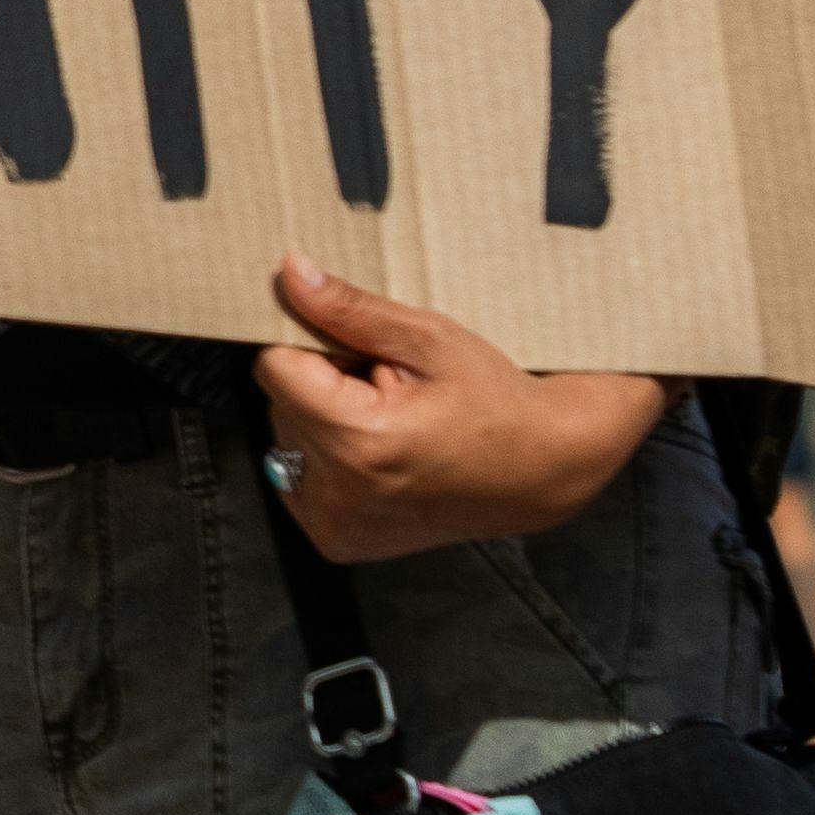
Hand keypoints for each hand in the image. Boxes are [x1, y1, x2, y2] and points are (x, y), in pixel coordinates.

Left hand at [254, 252, 667, 563]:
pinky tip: (377, 453)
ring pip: (286, 439)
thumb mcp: (428, 339)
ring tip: (387, 422)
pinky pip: (298, 478)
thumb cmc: (493, 398)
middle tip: (386, 389)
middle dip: (321, 386)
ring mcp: (337, 525)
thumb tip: (287, 273)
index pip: (274, 367)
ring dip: (322, 421)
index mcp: (356, 441)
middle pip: (281, 404)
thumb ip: (348, 310)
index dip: (313, 348)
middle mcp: (338, 494)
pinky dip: (327, 458)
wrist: (541, 470)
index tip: (358, 352)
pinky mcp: (339, 541)